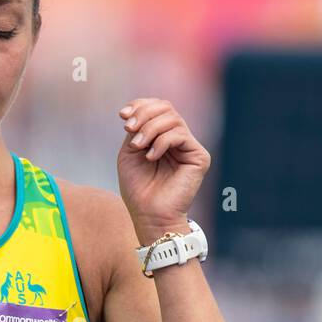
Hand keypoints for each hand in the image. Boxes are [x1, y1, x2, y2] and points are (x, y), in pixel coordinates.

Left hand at [116, 98, 209, 238]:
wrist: (149, 216)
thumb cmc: (138, 189)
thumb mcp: (129, 153)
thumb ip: (136, 129)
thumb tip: (139, 110)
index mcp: (162, 136)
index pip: (157, 108)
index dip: (140, 105)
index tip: (122, 115)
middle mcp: (178, 139)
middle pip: (165, 107)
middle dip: (143, 114)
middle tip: (128, 128)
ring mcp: (189, 147)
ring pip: (172, 118)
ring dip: (149, 129)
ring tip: (137, 147)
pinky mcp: (199, 156)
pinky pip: (180, 134)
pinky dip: (161, 142)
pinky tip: (151, 157)